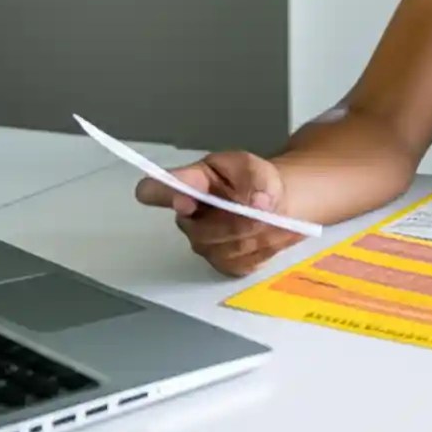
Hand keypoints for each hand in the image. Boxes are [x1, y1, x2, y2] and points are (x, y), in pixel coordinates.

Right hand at [135, 151, 304, 276]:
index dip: (165, 198)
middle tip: (264, 209)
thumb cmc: (256, 179)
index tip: (186, 203)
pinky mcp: (225, 264)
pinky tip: (271, 234)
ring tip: (273, 218)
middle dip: (235, 224)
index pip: (154, 190)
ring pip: (225, 250)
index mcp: (189, 183)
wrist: (277, 201)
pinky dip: (264, 249)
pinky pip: (242, 263)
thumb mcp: (257, 166)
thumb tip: (257, 203)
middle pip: (199, 232)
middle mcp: (187, 218)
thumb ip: (256, 179)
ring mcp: (204, 244)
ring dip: (255, 236)